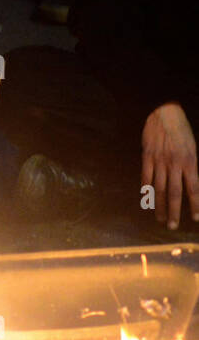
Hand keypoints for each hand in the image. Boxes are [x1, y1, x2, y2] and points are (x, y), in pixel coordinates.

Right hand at [141, 103, 198, 229]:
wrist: (164, 113)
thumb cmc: (182, 130)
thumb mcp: (193, 147)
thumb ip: (191, 166)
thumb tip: (190, 184)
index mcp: (190, 161)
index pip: (193, 188)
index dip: (195, 205)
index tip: (196, 218)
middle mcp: (174, 164)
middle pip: (175, 192)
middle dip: (175, 211)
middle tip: (174, 226)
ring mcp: (159, 161)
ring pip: (160, 188)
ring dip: (160, 205)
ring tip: (161, 219)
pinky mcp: (147, 156)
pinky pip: (146, 177)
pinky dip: (147, 190)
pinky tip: (147, 200)